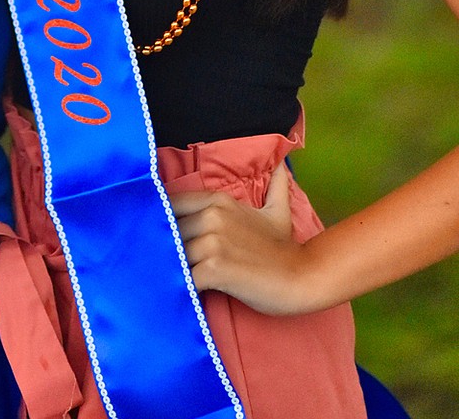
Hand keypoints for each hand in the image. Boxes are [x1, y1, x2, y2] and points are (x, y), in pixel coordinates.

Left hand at [169, 165, 321, 316]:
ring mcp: (213, 241)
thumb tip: (281, 164)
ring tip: (166, 278)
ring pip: (173, 253)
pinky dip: (180, 287)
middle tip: (156, 260)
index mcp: (218, 201)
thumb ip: (274, 186)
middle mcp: (212, 216)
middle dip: (162, 246)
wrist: (302, 277)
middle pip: (167, 229)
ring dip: (170, 267)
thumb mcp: (277, 211)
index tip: (156, 234)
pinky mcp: (214, 268)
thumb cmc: (284, 248)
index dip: (160, 219)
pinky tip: (181, 294)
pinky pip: (184, 277)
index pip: (172, 203)